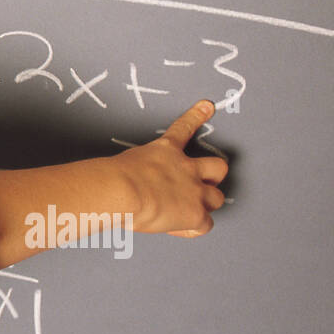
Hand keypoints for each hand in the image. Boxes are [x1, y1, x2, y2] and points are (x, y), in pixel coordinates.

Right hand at [112, 100, 227, 235]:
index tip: (207, 106)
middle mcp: (186, 168)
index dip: (197, 116)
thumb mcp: (125, 164)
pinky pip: (204, 225)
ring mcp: (194, 191)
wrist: (123, 190)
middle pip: (218, 167)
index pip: (184, 128)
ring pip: (218, 197)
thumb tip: (123, 183)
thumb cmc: (114, 178)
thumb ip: (134, 170)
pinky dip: (193, 228)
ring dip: (207, 204)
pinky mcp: (195, 214)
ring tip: (192, 210)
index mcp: (165, 151)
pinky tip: (181, 228)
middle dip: (214, 176)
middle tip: (205, 181)